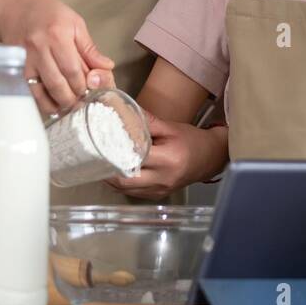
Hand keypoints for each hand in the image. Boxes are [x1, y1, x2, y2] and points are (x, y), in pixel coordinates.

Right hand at [0, 0, 113, 113]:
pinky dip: (42, 102)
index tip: (91, 92)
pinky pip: (29, 90)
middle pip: (58, 83)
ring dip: (58, 103)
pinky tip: (53, 106)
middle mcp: (39, 48)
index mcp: (57, 35)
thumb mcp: (74, 23)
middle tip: (81, 102)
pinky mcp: (17, 67)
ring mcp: (26, 59)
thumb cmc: (47, 13)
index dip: (83, 86)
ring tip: (69, 106)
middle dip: (72, 98)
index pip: (73, 70)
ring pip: (42, 90)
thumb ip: (90, 49)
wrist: (15, 8)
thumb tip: (107, 67)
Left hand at [103, 116, 227, 198]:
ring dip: (113, 179)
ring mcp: (160, 190)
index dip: (115, 154)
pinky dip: (123, 184)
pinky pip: (134, 192)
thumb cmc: (191, 140)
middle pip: (126, 180)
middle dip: (107, 171)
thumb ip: (147, 121)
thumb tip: (124, 110)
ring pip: (127, 190)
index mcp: (167, 159)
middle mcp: (163, 178)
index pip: (133, 159)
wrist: (210, 157)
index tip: (101, 147)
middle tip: (95, 158)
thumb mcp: (170, 127)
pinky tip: (117, 172)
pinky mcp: (157, 195)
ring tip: (102, 164)